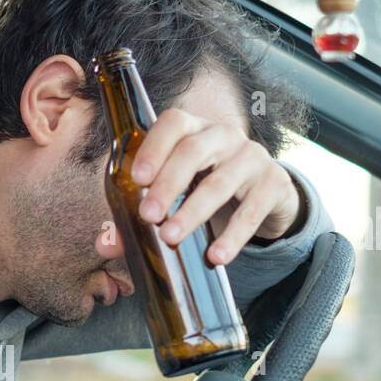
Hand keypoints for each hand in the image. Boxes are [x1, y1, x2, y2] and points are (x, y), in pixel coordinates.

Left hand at [128, 107, 302, 265]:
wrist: (265, 195)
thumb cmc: (206, 187)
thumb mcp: (177, 194)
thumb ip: (138, 216)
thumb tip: (106, 244)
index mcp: (194, 130)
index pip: (173, 124)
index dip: (154, 148)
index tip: (137, 178)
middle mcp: (224, 136)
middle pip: (193, 152)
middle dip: (167, 184)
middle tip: (148, 216)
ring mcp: (252, 157)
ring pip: (221, 182)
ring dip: (193, 212)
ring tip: (171, 236)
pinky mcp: (274, 183)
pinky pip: (252, 211)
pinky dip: (233, 236)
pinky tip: (216, 256)